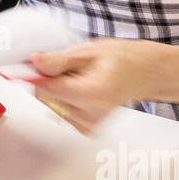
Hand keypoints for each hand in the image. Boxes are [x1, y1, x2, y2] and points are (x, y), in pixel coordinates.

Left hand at [28, 38, 147, 133]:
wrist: (143, 73)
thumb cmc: (123, 60)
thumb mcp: (88, 51)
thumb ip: (59, 60)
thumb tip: (35, 63)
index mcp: (91, 95)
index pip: (44, 90)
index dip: (37, 74)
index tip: (36, 65)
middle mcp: (90, 115)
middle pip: (46, 98)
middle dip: (51, 81)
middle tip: (72, 69)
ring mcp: (88, 125)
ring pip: (51, 105)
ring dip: (59, 90)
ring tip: (82, 79)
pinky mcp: (86, 128)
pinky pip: (61, 112)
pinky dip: (66, 99)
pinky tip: (83, 90)